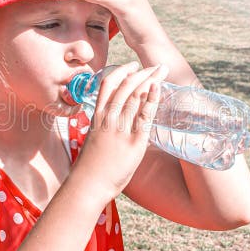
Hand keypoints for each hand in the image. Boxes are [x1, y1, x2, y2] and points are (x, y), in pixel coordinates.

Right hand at [71, 61, 167, 202]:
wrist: (88, 185)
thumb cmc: (90, 167)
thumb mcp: (93, 140)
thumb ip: (104, 128)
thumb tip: (116, 124)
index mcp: (97, 117)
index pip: (108, 85)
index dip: (121, 71)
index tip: (132, 66)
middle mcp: (108, 118)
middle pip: (126, 86)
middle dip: (142, 72)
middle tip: (155, 66)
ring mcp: (121, 129)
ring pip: (136, 96)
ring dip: (150, 80)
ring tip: (161, 71)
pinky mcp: (134, 141)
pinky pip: (144, 115)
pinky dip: (152, 99)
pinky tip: (158, 88)